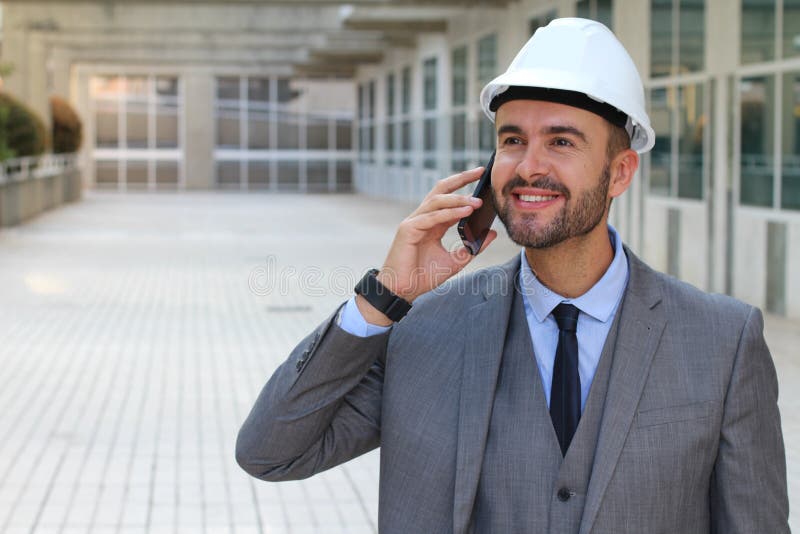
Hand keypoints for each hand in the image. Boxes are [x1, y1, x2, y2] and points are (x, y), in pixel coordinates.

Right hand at [356, 167, 497, 323]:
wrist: (403, 291)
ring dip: (458, 199)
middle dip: (460, 179)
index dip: (464, 186)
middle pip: (441, 190)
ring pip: (437, 201)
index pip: (449, 198)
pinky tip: (465, 212)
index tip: (482, 177)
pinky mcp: (408, 229)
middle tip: (479, 171)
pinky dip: (449, 213)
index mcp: (432, 223)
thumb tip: (492, 233)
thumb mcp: (456, 261)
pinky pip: (432, 217)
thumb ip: (472, 247)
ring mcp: (413, 222)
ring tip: (477, 202)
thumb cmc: (423, 276)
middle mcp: (422, 218)